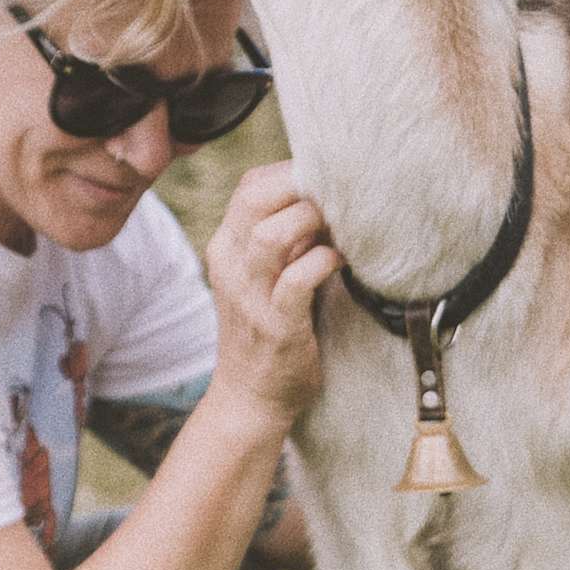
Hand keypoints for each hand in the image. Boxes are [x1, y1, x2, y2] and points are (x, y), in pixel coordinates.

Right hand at [203, 162, 339, 434]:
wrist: (251, 396)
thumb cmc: (269, 327)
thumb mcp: (265, 274)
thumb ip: (287, 237)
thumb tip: (331, 195)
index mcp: (227, 246)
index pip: (250, 186)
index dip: (292, 173)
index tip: (330, 179)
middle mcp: (231, 264)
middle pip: (255, 198)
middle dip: (302, 185)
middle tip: (341, 193)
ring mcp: (250, 295)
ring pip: (269, 234)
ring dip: (311, 220)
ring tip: (341, 225)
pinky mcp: (275, 325)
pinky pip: (296, 280)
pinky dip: (323, 262)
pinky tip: (343, 261)